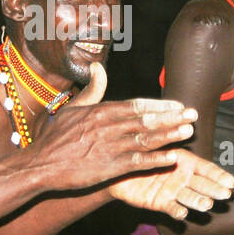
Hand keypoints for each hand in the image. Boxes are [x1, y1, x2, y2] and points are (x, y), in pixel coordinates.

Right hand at [29, 64, 203, 191]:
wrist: (40, 165)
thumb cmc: (55, 138)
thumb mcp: (72, 108)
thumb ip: (92, 90)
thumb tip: (97, 66)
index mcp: (101, 111)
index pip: (137, 105)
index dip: (160, 105)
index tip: (179, 105)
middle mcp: (108, 127)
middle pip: (146, 120)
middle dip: (172, 117)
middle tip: (193, 114)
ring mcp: (109, 147)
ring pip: (146, 139)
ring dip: (169, 135)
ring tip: (189, 132)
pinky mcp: (108, 168)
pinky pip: (138, 162)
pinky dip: (156, 160)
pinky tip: (172, 158)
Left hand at [107, 149, 233, 219]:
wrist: (120, 170)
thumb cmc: (142, 153)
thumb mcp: (158, 143)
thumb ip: (170, 137)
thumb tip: (186, 123)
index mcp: (185, 161)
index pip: (206, 169)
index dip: (219, 176)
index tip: (232, 183)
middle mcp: (182, 178)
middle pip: (202, 184)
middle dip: (214, 189)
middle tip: (225, 195)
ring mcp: (172, 191)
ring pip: (188, 197)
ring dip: (198, 201)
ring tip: (207, 205)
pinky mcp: (160, 202)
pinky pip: (170, 207)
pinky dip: (177, 211)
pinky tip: (182, 213)